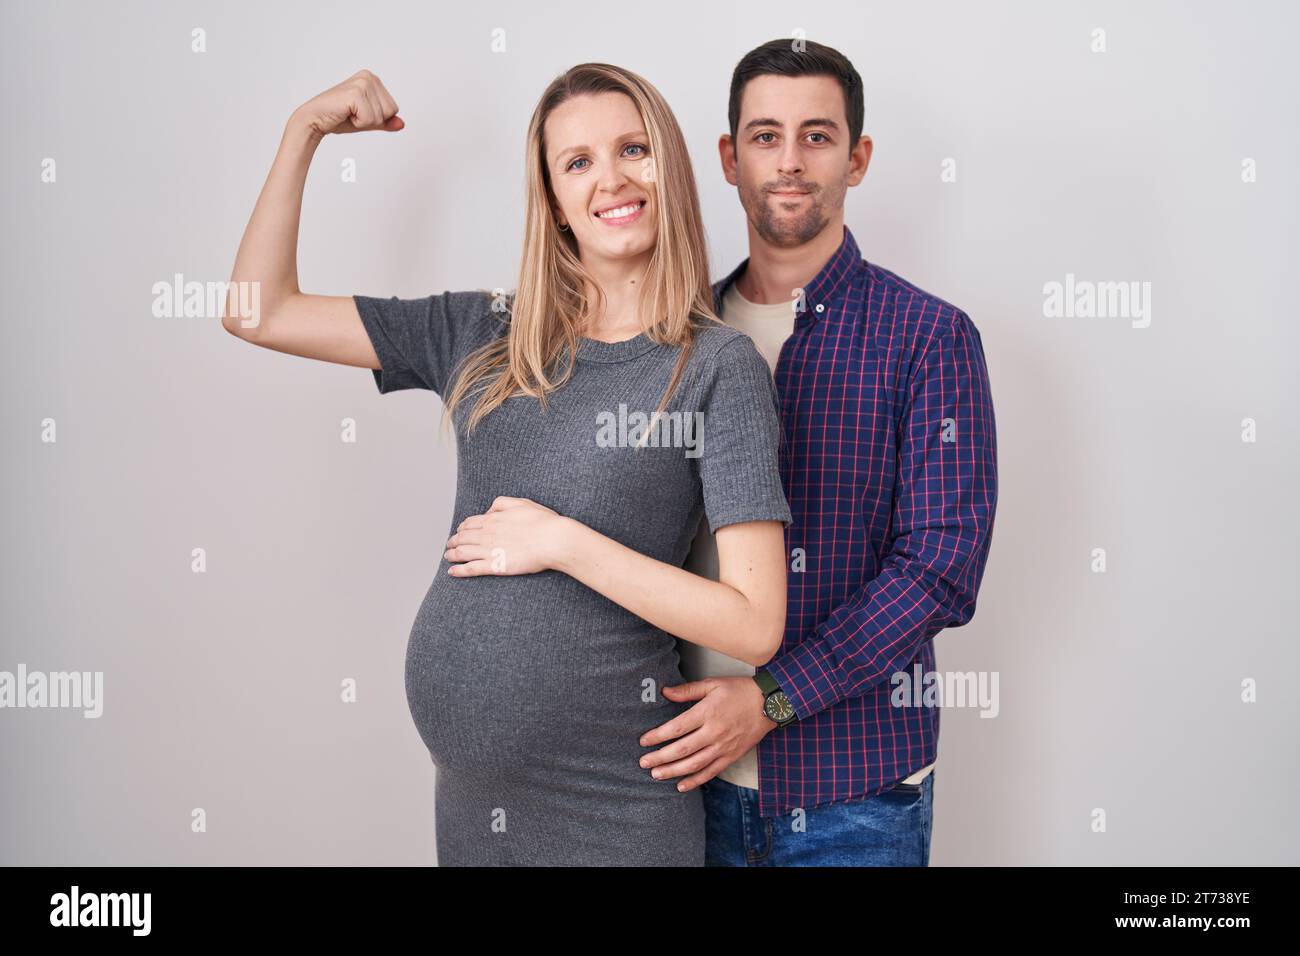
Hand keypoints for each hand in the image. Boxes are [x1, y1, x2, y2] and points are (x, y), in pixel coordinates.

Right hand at [292, 69, 403, 137]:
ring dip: (364, 121)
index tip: (358, 112)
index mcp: (373, 79)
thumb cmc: (339, 118)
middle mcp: (369, 77)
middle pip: (390, 111)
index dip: (377, 118)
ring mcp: (363, 83)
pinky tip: (345, 113)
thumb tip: (402, 124)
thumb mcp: (368, 120)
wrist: (315, 120)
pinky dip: (358, 123)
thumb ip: (385, 122)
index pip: (393, 109)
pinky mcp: (356, 93)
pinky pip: (370, 119)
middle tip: (353, 114)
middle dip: (372, 120)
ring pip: (381, 116)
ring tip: (348, 113)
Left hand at [444, 496, 567, 576]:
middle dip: (453, 541)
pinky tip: (452, 572)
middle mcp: (487, 534)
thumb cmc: (543, 522)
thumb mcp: (521, 503)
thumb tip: (488, 511)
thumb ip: (502, 503)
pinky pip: (471, 569)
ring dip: (452, 554)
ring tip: (447, 556)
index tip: (459, 531)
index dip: (462, 528)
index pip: (470, 523)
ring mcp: (490, 551)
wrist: (553, 540)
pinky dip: (459, 571)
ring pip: (463, 553)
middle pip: (463, 538)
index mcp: (493, 519)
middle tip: (450, 545)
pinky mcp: (495, 566)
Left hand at [638, 676, 777, 791]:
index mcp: (707, 712)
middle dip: (660, 757)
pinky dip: (695, 781)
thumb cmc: (739, 691)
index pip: (677, 728)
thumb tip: (665, 692)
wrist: (769, 704)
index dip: (658, 736)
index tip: (643, 741)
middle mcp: (714, 732)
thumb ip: (688, 690)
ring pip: (694, 764)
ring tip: (656, 775)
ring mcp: (723, 747)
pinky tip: (681, 785)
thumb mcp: (712, 684)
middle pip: (682, 749)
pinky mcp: (731, 756)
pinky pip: (711, 772)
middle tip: (643, 763)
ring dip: (673, 771)